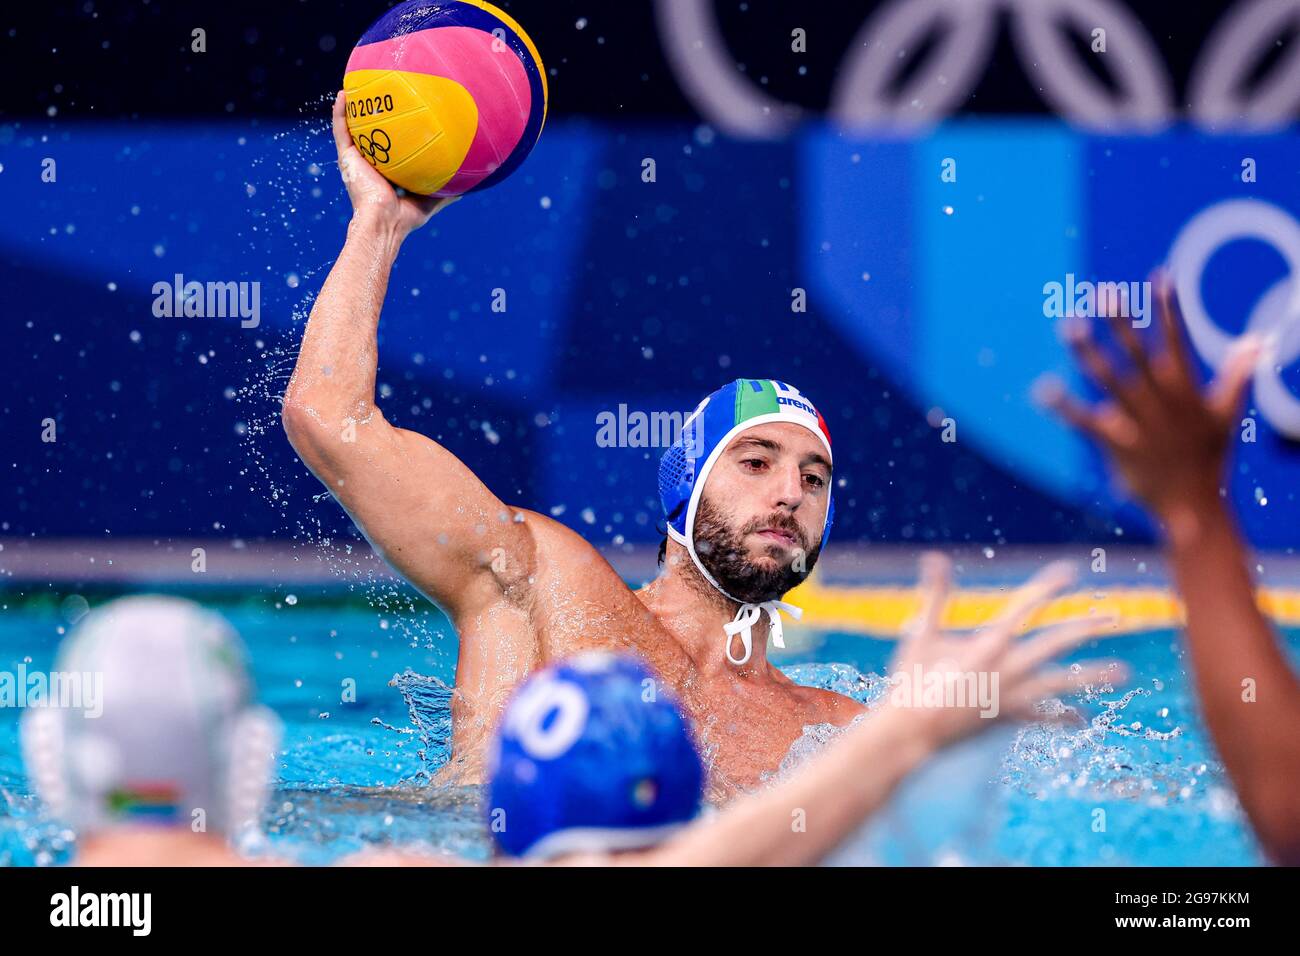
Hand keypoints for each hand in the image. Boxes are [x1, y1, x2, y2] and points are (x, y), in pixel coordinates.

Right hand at [331, 90, 457, 237]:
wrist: (384, 222)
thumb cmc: (406, 217)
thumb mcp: (430, 200)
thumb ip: (445, 191)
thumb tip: (467, 186)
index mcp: (386, 171)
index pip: (390, 147)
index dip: (394, 132)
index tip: (403, 113)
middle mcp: (370, 163)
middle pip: (371, 134)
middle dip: (373, 116)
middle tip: (380, 94)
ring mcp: (357, 159)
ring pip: (352, 128)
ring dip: (353, 108)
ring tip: (357, 86)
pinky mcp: (346, 158)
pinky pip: (341, 130)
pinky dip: (340, 112)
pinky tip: (345, 93)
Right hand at [886, 553, 1124, 748]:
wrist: (911, 730)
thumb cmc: (911, 680)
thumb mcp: (920, 633)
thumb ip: (934, 595)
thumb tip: (934, 557)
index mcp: (988, 641)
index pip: (1026, 605)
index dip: (1048, 586)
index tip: (1070, 572)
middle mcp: (1008, 666)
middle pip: (1057, 641)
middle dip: (1087, 627)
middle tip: (1115, 618)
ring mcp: (1012, 694)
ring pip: (1062, 682)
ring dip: (1093, 676)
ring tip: (1123, 673)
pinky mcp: (1009, 717)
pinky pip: (1043, 717)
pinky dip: (1062, 717)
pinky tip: (1081, 718)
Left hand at [1037, 269, 1260, 525]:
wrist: (1192, 507)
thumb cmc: (1208, 458)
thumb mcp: (1227, 413)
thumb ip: (1237, 375)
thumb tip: (1254, 342)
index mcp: (1185, 389)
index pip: (1177, 339)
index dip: (1168, 307)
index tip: (1161, 275)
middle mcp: (1161, 400)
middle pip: (1136, 352)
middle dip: (1120, 321)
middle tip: (1102, 291)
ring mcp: (1139, 422)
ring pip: (1109, 379)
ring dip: (1088, 352)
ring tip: (1070, 326)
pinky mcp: (1118, 444)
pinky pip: (1085, 421)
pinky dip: (1064, 406)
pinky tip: (1043, 390)